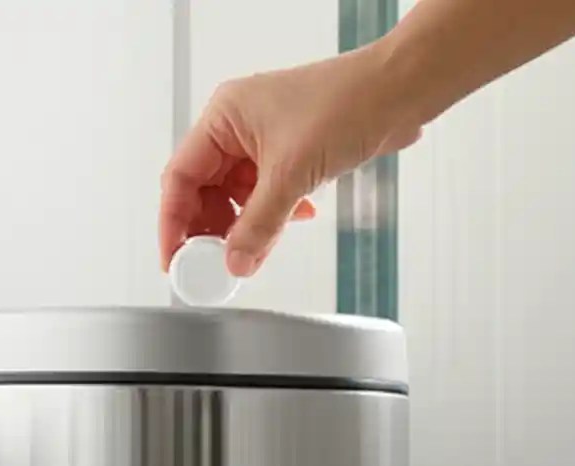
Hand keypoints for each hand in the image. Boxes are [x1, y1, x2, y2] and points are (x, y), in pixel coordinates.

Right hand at [159, 43, 422, 276]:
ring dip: (246, 225)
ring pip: (236, 195)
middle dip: (212, 229)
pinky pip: (265, 192)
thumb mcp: (292, 173)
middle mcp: (236, 126)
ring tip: (256, 251)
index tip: (175, 260)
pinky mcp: (289, 151)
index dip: (173, 223)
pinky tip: (293, 221)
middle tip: (215, 265)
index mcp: (223, 117)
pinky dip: (272, 214)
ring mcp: (262, 139)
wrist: (400, 92)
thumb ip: (258, 224)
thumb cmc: (348, 104)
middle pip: (204, 190)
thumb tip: (235, 262)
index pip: (180, 177)